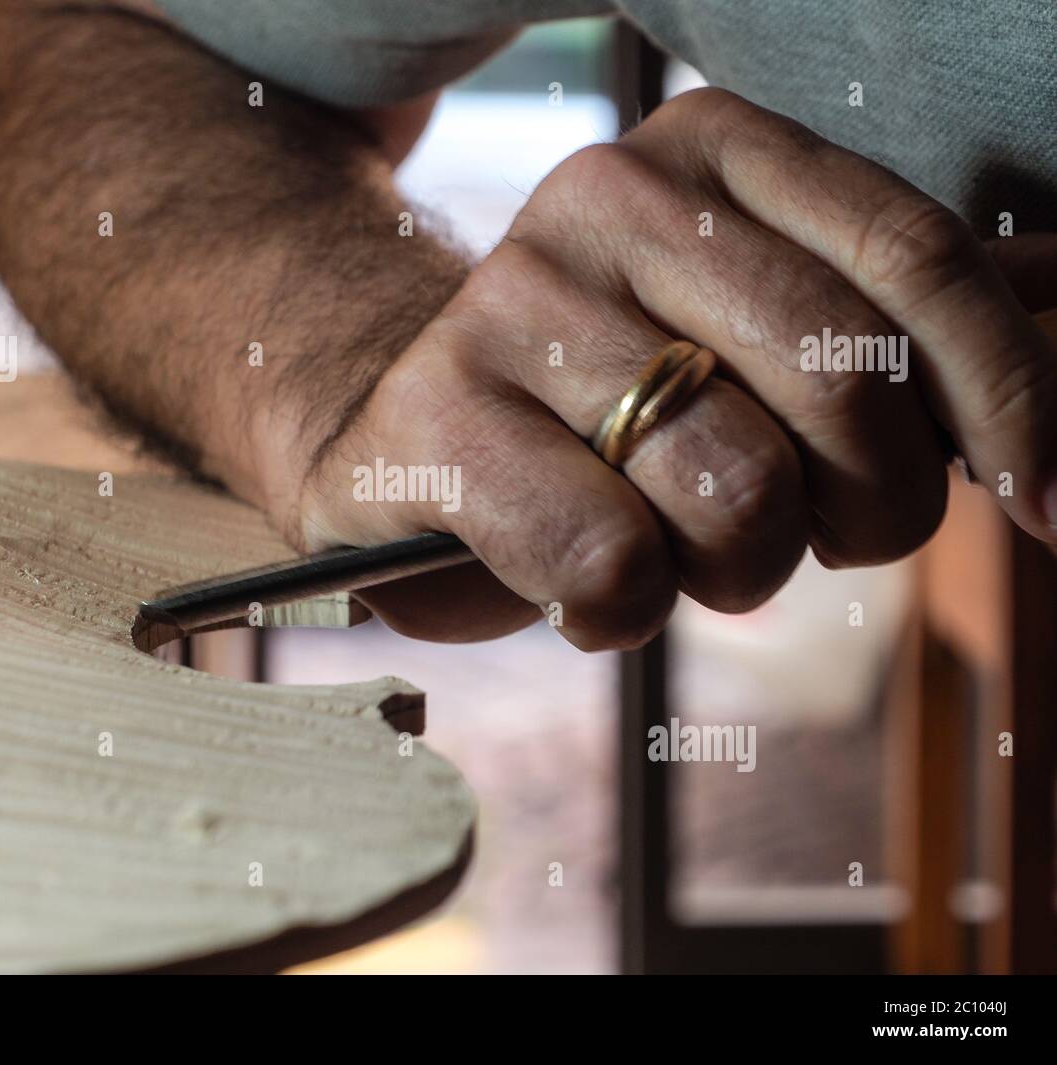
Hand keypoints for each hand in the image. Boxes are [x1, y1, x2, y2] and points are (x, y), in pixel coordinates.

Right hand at [282, 88, 1056, 649]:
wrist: (400, 424)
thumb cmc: (605, 397)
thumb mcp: (745, 326)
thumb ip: (888, 310)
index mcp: (709, 154)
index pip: (917, 259)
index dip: (1014, 394)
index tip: (1054, 501)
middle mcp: (609, 200)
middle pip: (847, 389)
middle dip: (865, 514)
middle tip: (802, 535)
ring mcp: (512, 304)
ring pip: (736, 494)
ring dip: (731, 570)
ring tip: (674, 550)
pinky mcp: (435, 420)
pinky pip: (611, 562)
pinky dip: (620, 611)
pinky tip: (584, 584)